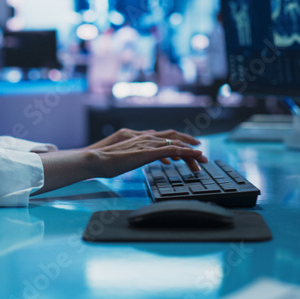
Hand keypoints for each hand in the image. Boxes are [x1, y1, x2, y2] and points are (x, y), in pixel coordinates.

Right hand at [34, 131, 206, 194]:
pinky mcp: (149, 152)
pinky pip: (173, 150)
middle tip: (201, 154)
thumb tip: (140, 158)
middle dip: (189, 144)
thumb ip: (135, 155)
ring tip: (203, 159)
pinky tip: (196, 155)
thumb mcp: (124, 157)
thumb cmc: (106, 161)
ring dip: (192, 151)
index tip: (189, 149)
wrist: (96, 159)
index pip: (163, 138)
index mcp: (140, 138)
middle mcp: (146, 137)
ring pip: (176, 144)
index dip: (178, 142)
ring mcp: (148, 144)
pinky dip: (187, 152)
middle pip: (173, 138)